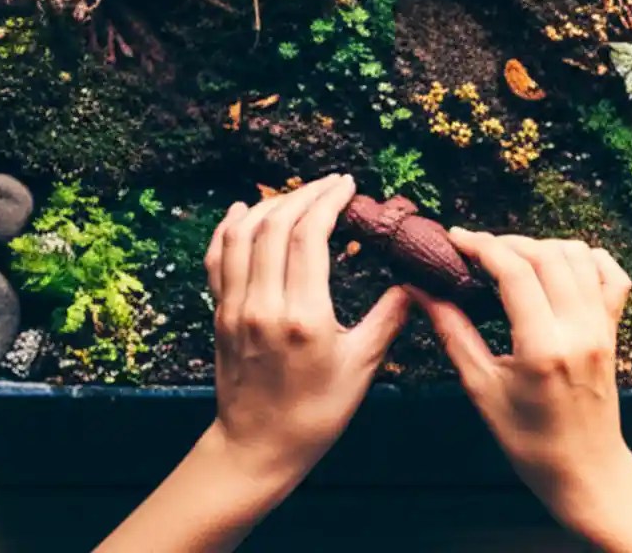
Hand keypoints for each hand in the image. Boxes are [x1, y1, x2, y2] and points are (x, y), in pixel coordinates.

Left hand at [203, 174, 410, 483]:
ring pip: (242, 234)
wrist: (257, 447)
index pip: (310, 236)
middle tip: (330, 184)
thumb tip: (415, 284)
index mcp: (303, 317)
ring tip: (296, 195)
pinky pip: (217, 258)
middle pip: (276, 225)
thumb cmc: (315, 414)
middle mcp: (263, 305)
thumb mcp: (361, 368)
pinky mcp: (219, 314)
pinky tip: (241, 211)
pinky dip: (228, 228)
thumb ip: (388, 319)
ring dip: (269, 205)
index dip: (328, 201)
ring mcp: (235, 308)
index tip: (347, 185)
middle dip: (304, 194)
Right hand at [410, 233, 631, 509]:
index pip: (515, 272)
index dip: (482, 245)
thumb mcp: (481, 388)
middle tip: (476, 249)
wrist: (585, 470)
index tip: (455, 239)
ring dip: (541, 246)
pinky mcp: (613, 330)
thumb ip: (452, 332)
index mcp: (543, 347)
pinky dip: (586, 258)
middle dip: (506, 242)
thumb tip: (419, 291)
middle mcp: (579, 330)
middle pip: (546, 255)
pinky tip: (559, 266)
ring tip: (511, 258)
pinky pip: (611, 275)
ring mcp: (602, 328)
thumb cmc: (528, 439)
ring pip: (578, 256)